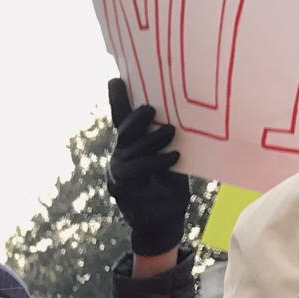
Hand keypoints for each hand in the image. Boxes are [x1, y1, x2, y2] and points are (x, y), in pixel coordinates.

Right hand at [106, 77, 190, 258]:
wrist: (163, 219)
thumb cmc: (170, 185)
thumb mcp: (170, 156)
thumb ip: (167, 140)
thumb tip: (182, 116)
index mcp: (131, 144)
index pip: (122, 117)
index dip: (118, 99)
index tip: (116, 78)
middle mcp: (120, 154)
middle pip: (124, 130)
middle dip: (137, 117)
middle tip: (152, 109)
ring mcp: (118, 171)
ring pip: (131, 148)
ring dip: (152, 139)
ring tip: (171, 132)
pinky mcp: (121, 187)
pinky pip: (137, 168)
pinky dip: (156, 161)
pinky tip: (173, 156)